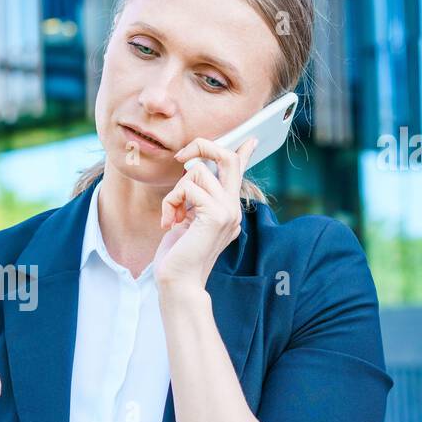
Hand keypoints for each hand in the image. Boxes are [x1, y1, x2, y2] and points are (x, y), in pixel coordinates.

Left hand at [152, 135, 258, 288]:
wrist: (178, 282)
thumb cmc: (178, 254)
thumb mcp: (187, 219)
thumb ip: (195, 197)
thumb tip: (193, 170)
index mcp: (228, 208)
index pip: (239, 173)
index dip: (243, 152)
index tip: (251, 139)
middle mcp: (233, 208)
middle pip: (227, 158)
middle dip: (201, 147)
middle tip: (180, 158)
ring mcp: (228, 211)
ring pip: (198, 172)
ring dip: (176, 191)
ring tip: (172, 215)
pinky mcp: (216, 215)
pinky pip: (188, 188)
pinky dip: (171, 203)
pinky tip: (170, 223)